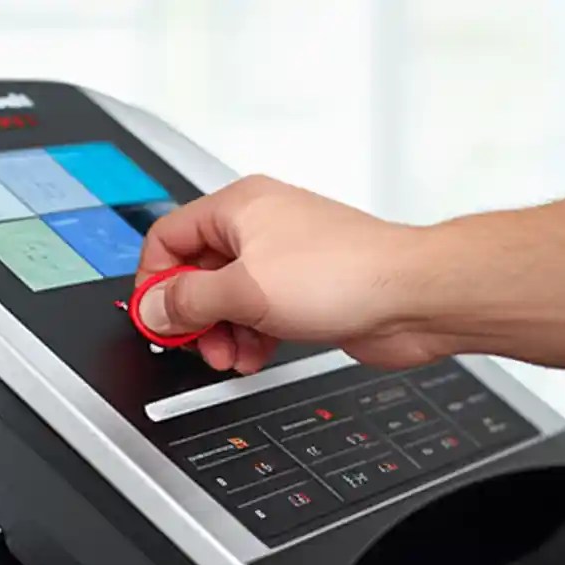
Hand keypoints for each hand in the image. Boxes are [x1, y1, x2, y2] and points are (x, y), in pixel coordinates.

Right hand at [134, 175, 458, 373]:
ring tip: (232, 356)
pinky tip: (256, 356)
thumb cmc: (345, 273)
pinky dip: (251, 337)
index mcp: (238, 208)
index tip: (157, 319)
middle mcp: (259, 227)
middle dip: (194, 316)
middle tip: (200, 344)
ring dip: (223, 333)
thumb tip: (154, 308)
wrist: (411, 297)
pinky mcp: (304, 289)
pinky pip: (259, 313)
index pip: (169, 237)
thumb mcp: (244, 291)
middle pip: (197, 272)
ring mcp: (283, 259)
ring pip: (228, 298)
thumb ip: (189, 300)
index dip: (155, 280)